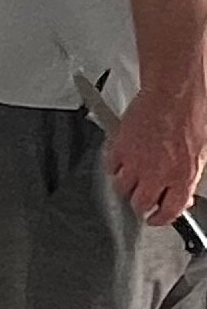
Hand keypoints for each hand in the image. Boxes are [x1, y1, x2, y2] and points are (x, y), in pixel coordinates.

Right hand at [108, 82, 206, 226]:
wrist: (176, 90)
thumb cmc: (193, 112)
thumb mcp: (202, 150)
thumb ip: (189, 176)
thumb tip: (184, 192)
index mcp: (183, 176)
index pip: (170, 211)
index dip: (162, 219)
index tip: (157, 218)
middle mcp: (157, 174)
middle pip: (140, 203)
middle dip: (142, 202)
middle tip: (143, 195)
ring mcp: (136, 162)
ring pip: (122, 188)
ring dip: (127, 184)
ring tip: (134, 173)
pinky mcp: (119, 150)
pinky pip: (111, 167)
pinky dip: (116, 165)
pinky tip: (126, 155)